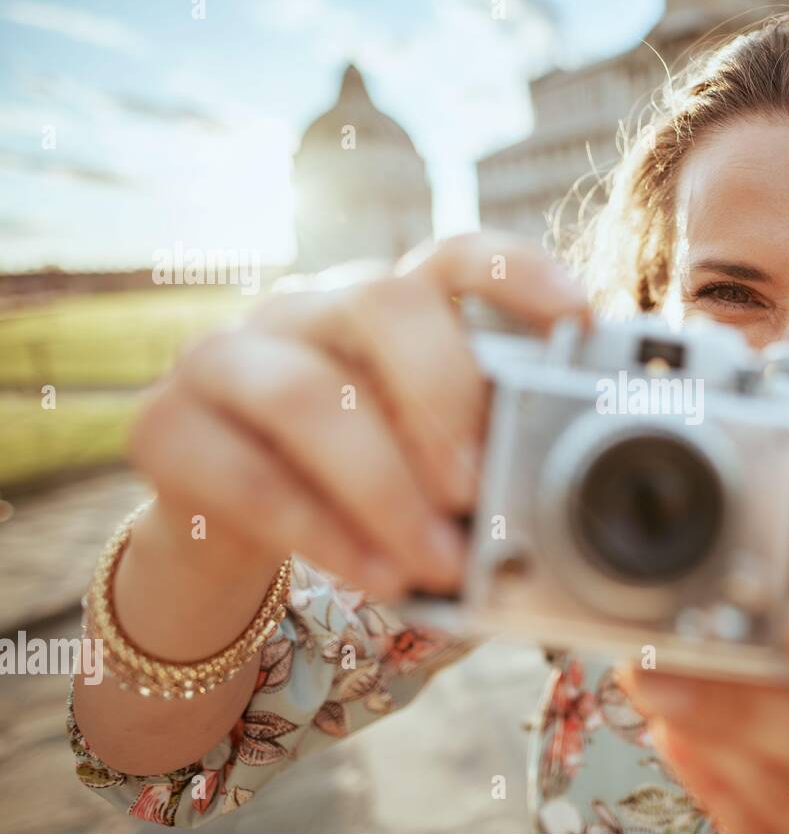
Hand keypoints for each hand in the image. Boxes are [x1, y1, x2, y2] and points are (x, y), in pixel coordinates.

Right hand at [128, 231, 586, 598]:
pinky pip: (249, 477)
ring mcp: (226, 357)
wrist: (226, 520)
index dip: (515, 274)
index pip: (450, 256)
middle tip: (480, 490)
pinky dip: (325, 535)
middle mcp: (304, 309)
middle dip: (443, 399)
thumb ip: (474, 452)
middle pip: (379, 302)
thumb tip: (550, 496)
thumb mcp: (420, 456)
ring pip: (306, 397)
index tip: (577, 317)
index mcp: (381, 304)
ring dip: (386, 491)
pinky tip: (378, 577)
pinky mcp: (166, 426)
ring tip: (442, 563)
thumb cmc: (351, 478)